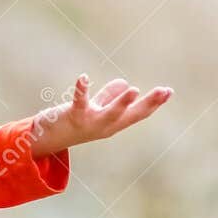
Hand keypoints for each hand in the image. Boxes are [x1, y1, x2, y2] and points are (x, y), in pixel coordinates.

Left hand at [29, 74, 172, 156]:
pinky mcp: (73, 116)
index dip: (154, 103)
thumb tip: (125, 83)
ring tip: (134, 89)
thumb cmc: (74, 122)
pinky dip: (81, 90)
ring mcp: (91, 123)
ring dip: (122, 102)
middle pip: (131, 115)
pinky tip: (83, 78)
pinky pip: (79, 103)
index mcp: (114, 123)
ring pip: (110, 114)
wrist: (48, 140)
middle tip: (165, 91)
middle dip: (149, 103)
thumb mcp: (96, 109)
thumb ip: (109, 97)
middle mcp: (106, 125)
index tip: (169, 91)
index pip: (138, 113)